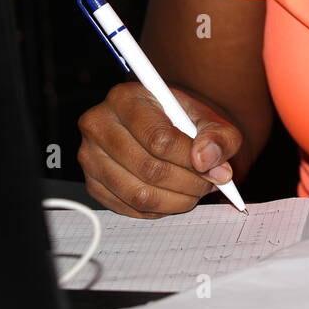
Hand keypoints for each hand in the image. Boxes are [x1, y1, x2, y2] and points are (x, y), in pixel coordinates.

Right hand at [77, 83, 241, 217]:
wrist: (160, 124)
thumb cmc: (179, 119)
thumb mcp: (206, 117)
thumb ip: (217, 135)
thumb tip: (207, 161)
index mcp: (125, 99)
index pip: (159, 139)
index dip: (192, 161)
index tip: (216, 170)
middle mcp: (99, 125)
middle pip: (149, 169)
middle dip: (188, 184)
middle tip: (209, 184)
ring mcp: (91, 157)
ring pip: (139, 194)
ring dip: (176, 201)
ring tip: (195, 191)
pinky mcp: (92, 183)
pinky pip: (130, 208)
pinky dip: (159, 210)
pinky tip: (174, 196)